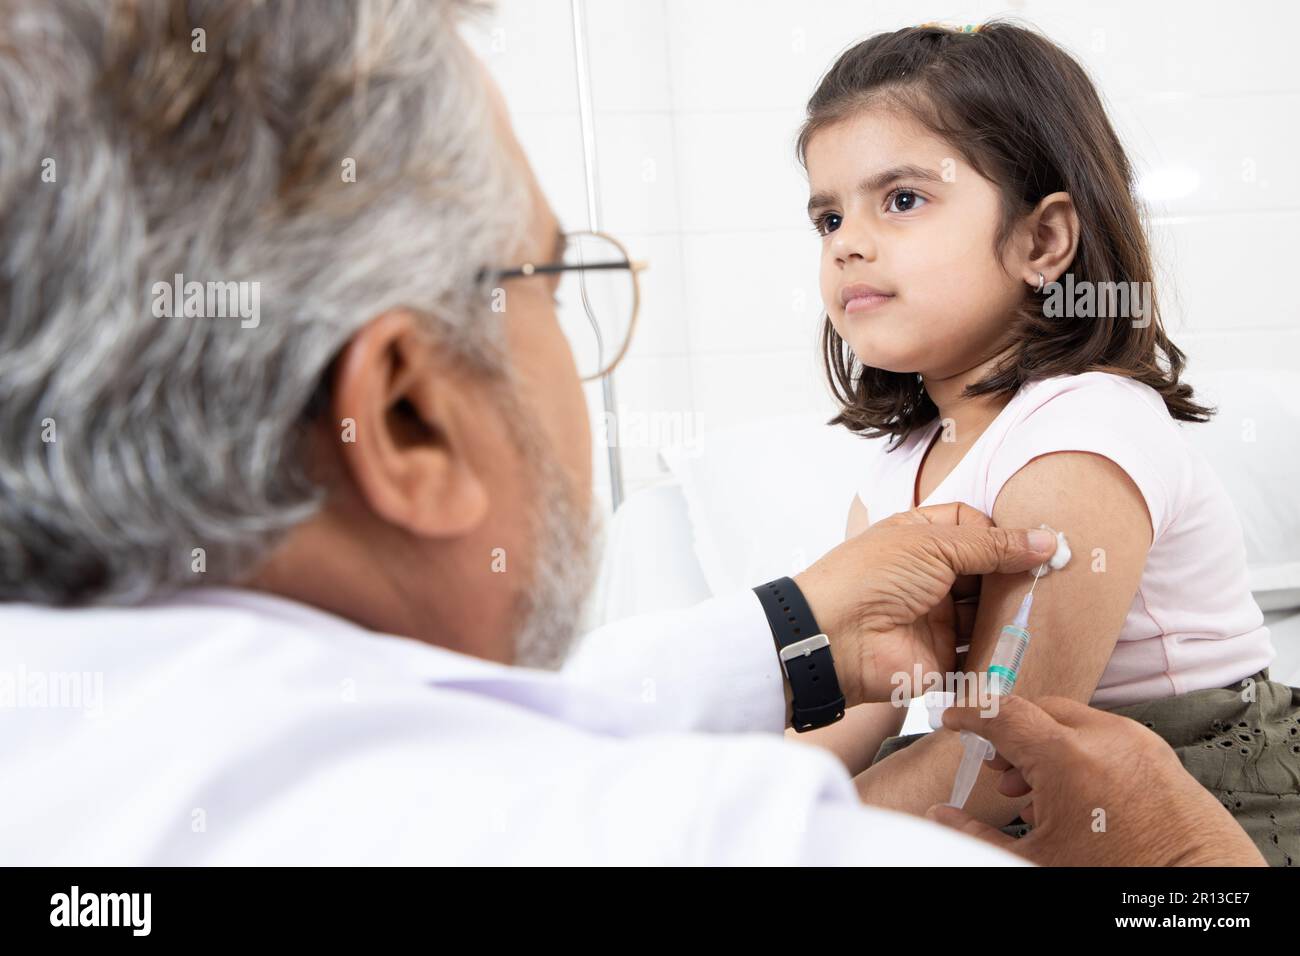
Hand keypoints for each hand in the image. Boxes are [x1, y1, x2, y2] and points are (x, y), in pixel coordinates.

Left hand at [794, 502, 1057, 704]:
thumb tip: (1045, 541)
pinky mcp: (943, 657)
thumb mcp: (934, 545)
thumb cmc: (873, 576)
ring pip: (989, 613)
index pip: (972, 526)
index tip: (1033, 543)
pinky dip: (1002, 650)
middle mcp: (930, 576)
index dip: (1000, 533)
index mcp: (920, 538)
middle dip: (1015, 575)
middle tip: (1051, 578)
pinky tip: (1030, 641)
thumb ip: (991, 545)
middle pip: (986, 571)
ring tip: (1047, 608)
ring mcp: (937, 618)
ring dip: (1012, 612)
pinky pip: (980, 653)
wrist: (836, 637)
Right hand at [927, 695, 1265, 865]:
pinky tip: (1076, 797)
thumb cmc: (1122, 878)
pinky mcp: (1162, 757)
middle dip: (1011, 733)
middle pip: (1040, 710)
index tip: (955, 720)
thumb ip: (978, 833)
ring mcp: (1140, 744)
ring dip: (1047, 744)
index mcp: (1069, 758)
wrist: (1196, 894)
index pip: (1003, 714)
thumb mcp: (1037, 860)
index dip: (970, 714)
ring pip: (1075, 722)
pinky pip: (1109, 737)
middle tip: (996, 767)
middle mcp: (1107, 739)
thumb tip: (943, 817)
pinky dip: (1081, 753)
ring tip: (1035, 791)